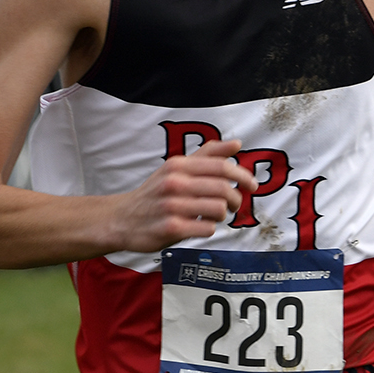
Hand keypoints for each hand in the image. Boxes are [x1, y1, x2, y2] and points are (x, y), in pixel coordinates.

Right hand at [108, 138, 258, 253]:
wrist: (122, 219)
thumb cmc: (155, 193)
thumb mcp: (176, 168)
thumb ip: (207, 155)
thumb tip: (237, 144)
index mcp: (178, 165)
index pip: (221, 166)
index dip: (242, 175)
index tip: (251, 185)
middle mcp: (174, 182)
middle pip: (223, 188)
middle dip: (235, 199)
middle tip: (233, 205)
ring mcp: (172, 206)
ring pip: (218, 209)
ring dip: (222, 215)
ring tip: (213, 215)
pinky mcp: (171, 228)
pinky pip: (206, 228)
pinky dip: (208, 228)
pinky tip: (199, 226)